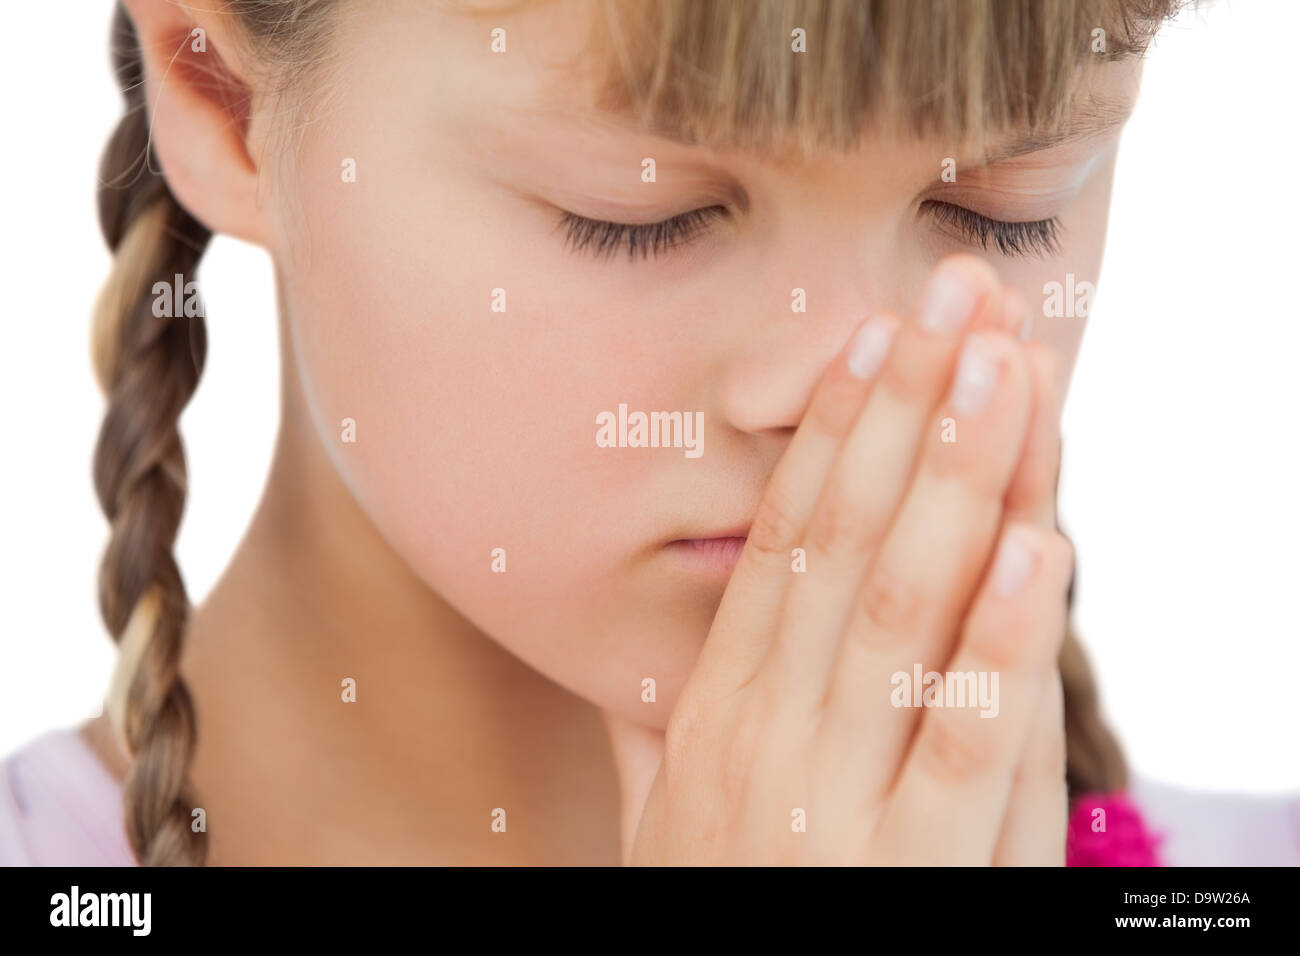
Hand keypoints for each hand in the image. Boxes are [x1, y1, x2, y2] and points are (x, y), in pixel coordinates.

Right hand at [604, 254, 1072, 863]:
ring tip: (1004, 367)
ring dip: (959, 481)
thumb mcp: (670, 813)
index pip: (783, 542)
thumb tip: (650, 639)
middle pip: (846, 544)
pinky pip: (961, 741)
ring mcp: (834, 798)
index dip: (833, 432)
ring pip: (903, 614)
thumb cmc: (718, 907)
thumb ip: (662, 719)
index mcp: (716, 710)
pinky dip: (1001, 639)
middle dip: (907, 411)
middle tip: (955, 297)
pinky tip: (1037, 543)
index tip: (872, 335)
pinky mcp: (913, 872)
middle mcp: (766, 733)